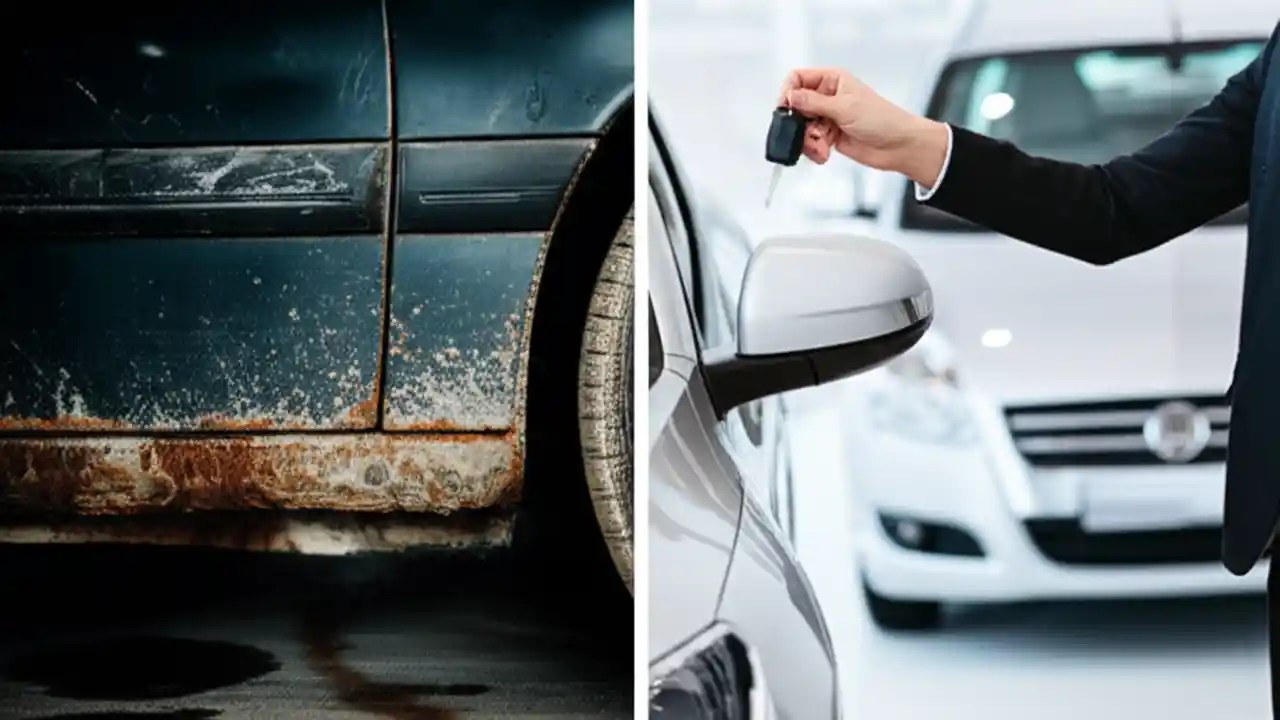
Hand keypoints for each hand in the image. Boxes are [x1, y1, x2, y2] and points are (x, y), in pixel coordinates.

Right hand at [779, 67, 948, 186]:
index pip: (799, 78)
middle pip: (797, 106)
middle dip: (799, 123)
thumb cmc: (882, 120)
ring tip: (821, 146)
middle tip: (806, 132)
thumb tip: (790, 96)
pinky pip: (811, 142)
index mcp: (833, 80)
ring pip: (802, 127)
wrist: (898, 146)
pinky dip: (815, 149)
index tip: (786, 108)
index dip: (789, 92)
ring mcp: (828, 117)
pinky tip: (825, 152)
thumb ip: (814, 102)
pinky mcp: (830, 136)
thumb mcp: (844, 107)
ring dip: (809, 140)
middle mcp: (828, 96)